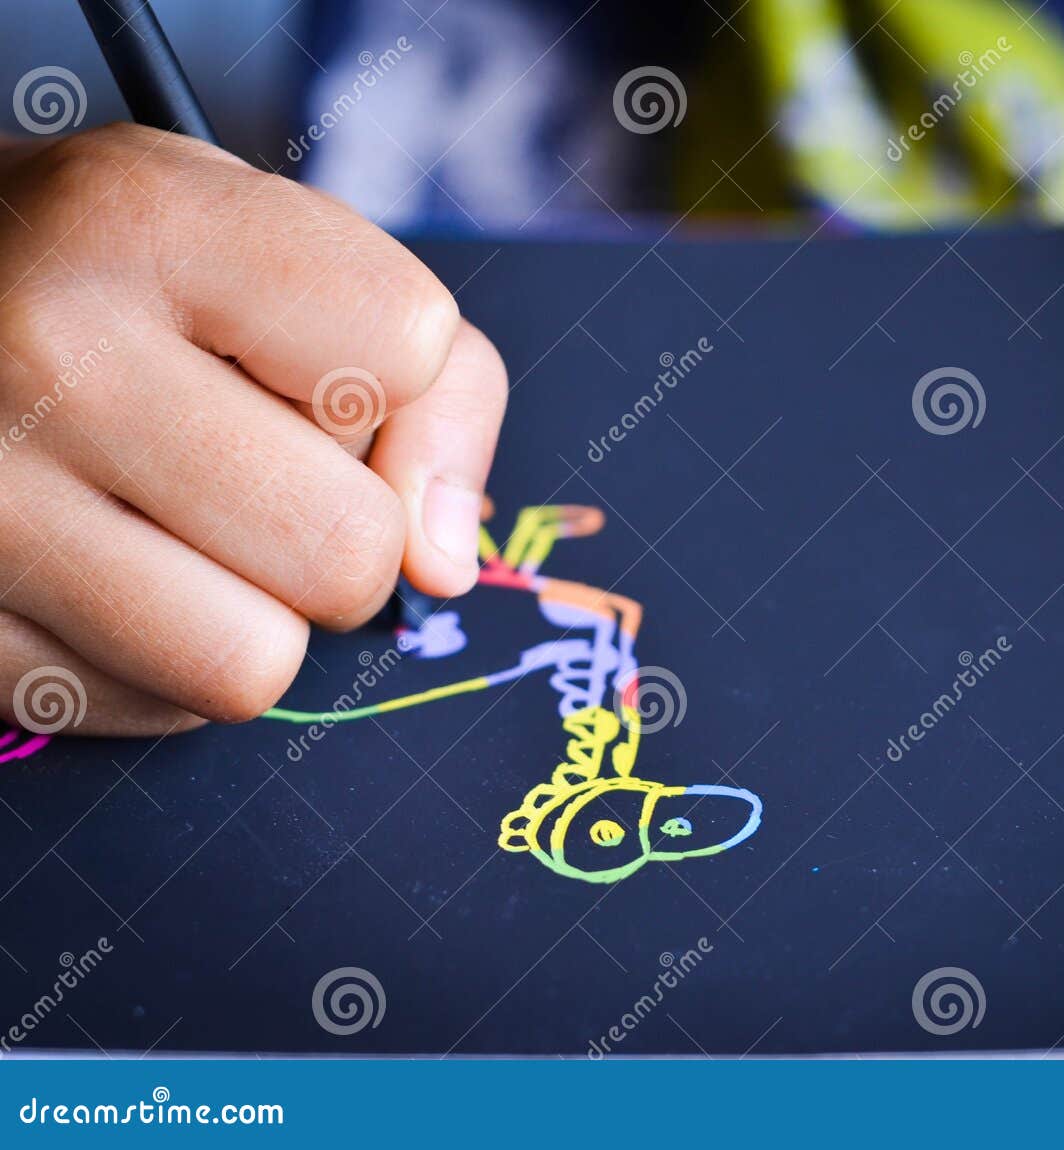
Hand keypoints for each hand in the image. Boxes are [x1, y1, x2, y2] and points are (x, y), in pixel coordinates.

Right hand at [0, 124, 506, 734]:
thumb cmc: (152, 289)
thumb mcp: (299, 258)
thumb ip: (438, 389)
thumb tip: (442, 567)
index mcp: (144, 220)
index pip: (405, 348)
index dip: (390, 372)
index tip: (304, 352)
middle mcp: (40, 350)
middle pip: (345, 550)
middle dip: (343, 529)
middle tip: (262, 470)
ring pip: (250, 665)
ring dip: (258, 614)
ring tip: (190, 528)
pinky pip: (152, 709)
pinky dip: (163, 663)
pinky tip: (113, 573)